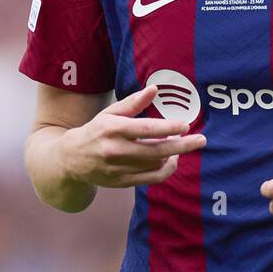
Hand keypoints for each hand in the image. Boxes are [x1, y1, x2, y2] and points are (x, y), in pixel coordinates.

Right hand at [60, 85, 205, 188]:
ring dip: (174, 156)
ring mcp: (119, 169)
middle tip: (201, 140)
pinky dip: (166, 170)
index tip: (185, 125)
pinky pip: (152, 179)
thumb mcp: (110, 113)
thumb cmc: (95, 131)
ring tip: (182, 146)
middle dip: (182, 145)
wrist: (71, 160)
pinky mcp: (122, 182)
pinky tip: (171, 161)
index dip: (168, 128)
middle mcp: (116, 150)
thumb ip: (133, 102)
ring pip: (156, 165)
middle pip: (156, 150)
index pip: (146, 129)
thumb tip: (154, 89)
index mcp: (113, 129)